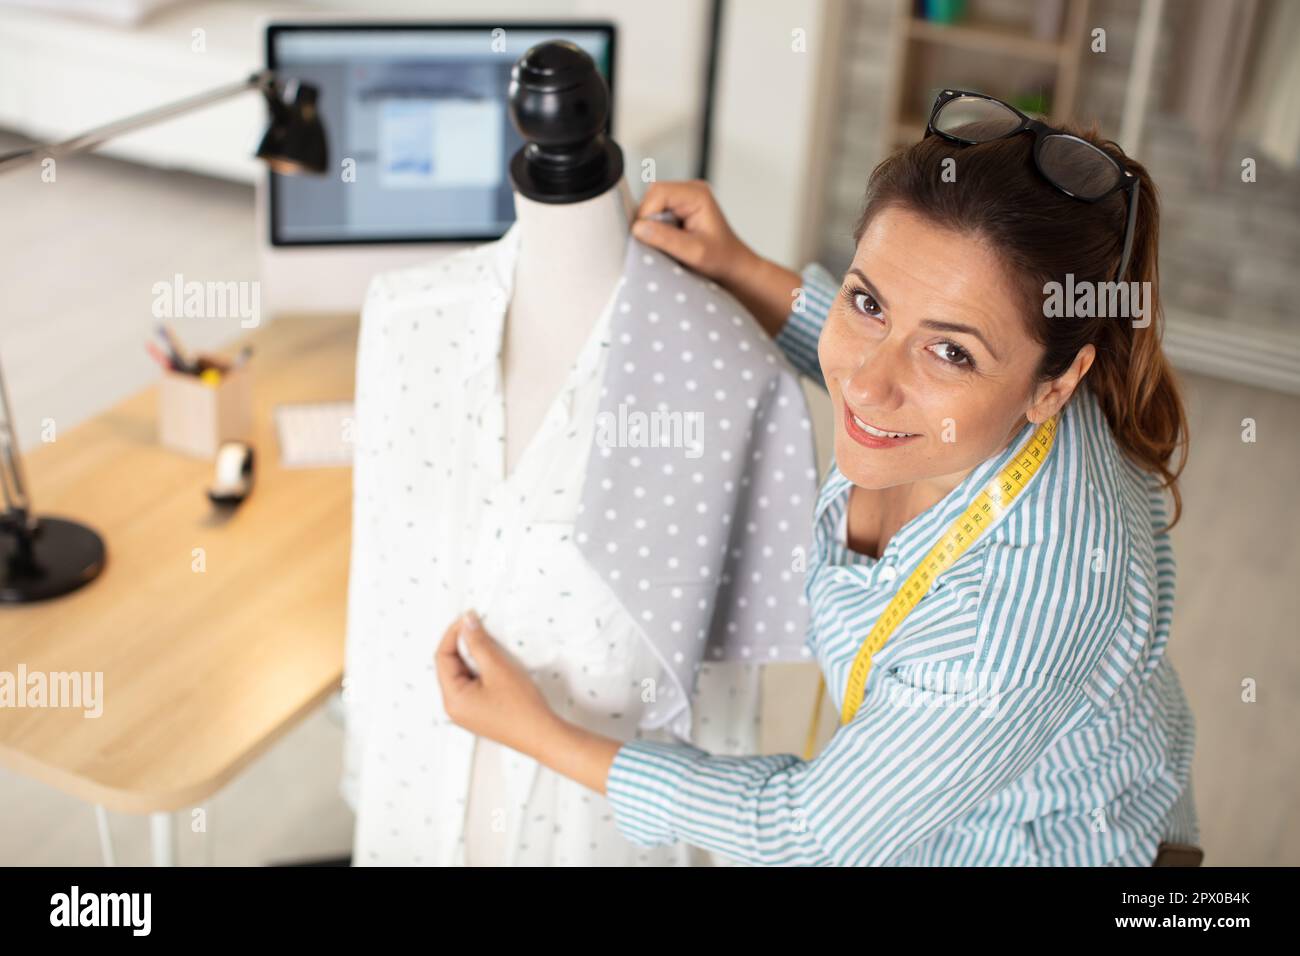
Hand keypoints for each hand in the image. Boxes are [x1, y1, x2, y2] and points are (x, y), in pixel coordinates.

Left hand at [435, 610, 557, 755]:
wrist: (543, 734)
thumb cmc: (522, 710)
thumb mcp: (498, 668)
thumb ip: (478, 642)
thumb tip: (466, 624)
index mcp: (453, 698)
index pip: (442, 657)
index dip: (453, 634)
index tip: (467, 619)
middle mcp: (455, 707)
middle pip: (450, 665)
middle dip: (464, 645)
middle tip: (481, 629)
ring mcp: (467, 711)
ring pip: (463, 673)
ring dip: (475, 657)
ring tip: (493, 648)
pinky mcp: (480, 711)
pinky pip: (473, 684)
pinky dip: (482, 670)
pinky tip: (496, 665)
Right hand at [632, 180, 802, 338]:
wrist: (732, 267)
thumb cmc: (721, 260)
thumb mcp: (694, 253)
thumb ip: (666, 239)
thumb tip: (637, 228)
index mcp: (697, 194)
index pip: (658, 192)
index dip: (646, 214)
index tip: (645, 238)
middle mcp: (689, 190)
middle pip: (652, 197)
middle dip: (647, 221)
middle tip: (654, 245)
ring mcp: (682, 199)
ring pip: (650, 206)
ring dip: (650, 227)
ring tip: (663, 246)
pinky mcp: (677, 210)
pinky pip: (654, 215)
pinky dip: (654, 230)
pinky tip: (665, 243)